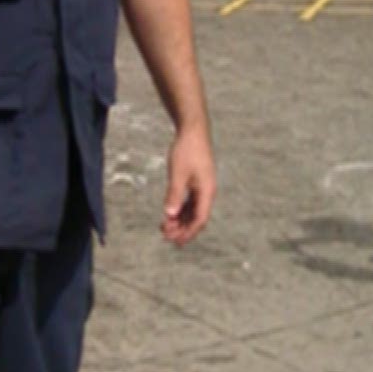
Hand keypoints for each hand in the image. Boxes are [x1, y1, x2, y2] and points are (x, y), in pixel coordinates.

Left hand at [161, 128, 216, 245]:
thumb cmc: (187, 150)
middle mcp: (207, 192)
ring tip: (165, 227)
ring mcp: (202, 187)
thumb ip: (174, 195)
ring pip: (192, 210)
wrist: (192, 130)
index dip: (188, 232)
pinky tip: (169, 214)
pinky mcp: (196, 182)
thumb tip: (169, 214)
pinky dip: (180, 209)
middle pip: (196, 217)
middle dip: (182, 229)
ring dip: (180, 220)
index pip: (199, 219)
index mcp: (207, 191)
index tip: (175, 241)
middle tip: (166, 236)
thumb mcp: (178, 173)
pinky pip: (190, 201)